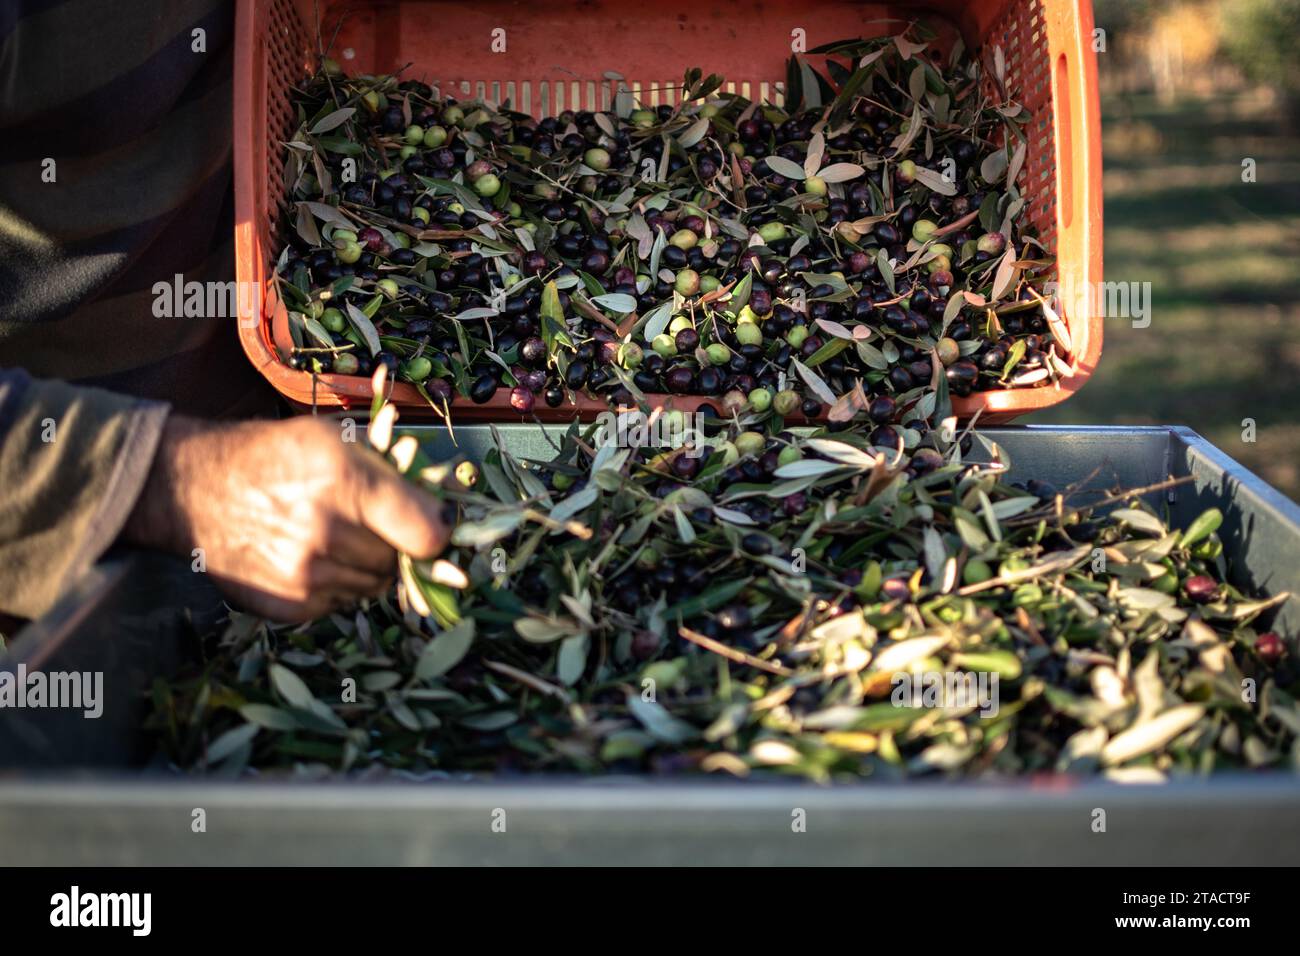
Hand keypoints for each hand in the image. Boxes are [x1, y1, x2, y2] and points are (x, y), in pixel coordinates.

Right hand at [124, 414, 448, 620]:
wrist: (191, 490)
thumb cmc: (271, 456)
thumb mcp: (333, 440)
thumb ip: (391, 475)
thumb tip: (442, 511)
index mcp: (345, 483)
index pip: (428, 534)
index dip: (437, 532)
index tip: (432, 527)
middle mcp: (326, 534)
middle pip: (401, 562)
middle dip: (397, 545)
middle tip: (373, 525)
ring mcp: (306, 577)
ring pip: (374, 586)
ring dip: (368, 566)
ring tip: (337, 537)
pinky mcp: (289, 606)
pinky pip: (342, 603)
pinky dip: (338, 584)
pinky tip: (313, 557)